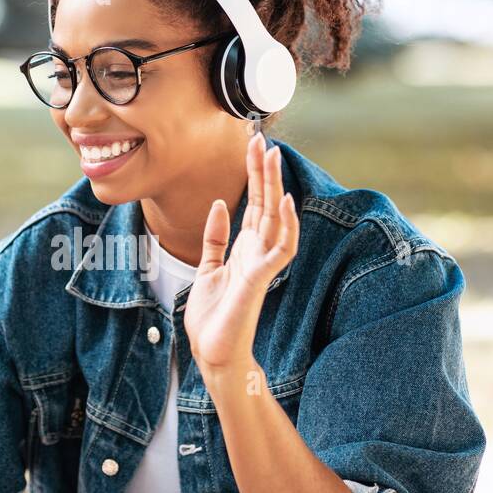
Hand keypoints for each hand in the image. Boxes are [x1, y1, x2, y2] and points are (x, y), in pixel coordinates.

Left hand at [184, 131, 298, 372]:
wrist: (213, 353)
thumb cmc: (213, 317)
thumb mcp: (207, 268)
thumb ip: (214, 238)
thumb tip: (219, 204)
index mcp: (245, 249)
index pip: (254, 204)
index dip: (254, 175)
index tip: (252, 146)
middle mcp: (257, 253)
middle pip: (265, 204)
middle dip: (264, 172)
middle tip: (261, 139)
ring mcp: (262, 265)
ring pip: (276, 219)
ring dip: (275, 187)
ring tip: (272, 158)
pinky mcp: (261, 280)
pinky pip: (280, 249)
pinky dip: (285, 225)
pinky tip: (283, 201)